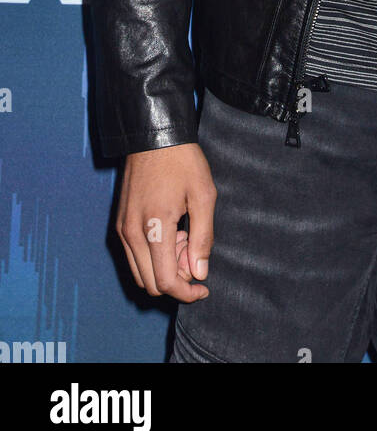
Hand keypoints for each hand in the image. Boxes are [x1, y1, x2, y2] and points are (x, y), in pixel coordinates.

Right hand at [116, 143, 215, 301]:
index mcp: (154, 228)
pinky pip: (133, 257)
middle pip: (150, 284)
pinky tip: (170, 231)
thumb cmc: (182, 162)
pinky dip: (152, 257)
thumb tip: (199, 273)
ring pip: (140, 273)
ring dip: (163, 268)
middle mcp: (131, 234)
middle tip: (194, 251)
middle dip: (176, 278)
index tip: (204, 288)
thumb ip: (202, 237)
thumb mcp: (203, 195)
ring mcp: (122, 229)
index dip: (187, 293)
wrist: (153, 136)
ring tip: (183, 237)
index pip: (166, 282)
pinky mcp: (119, 223)